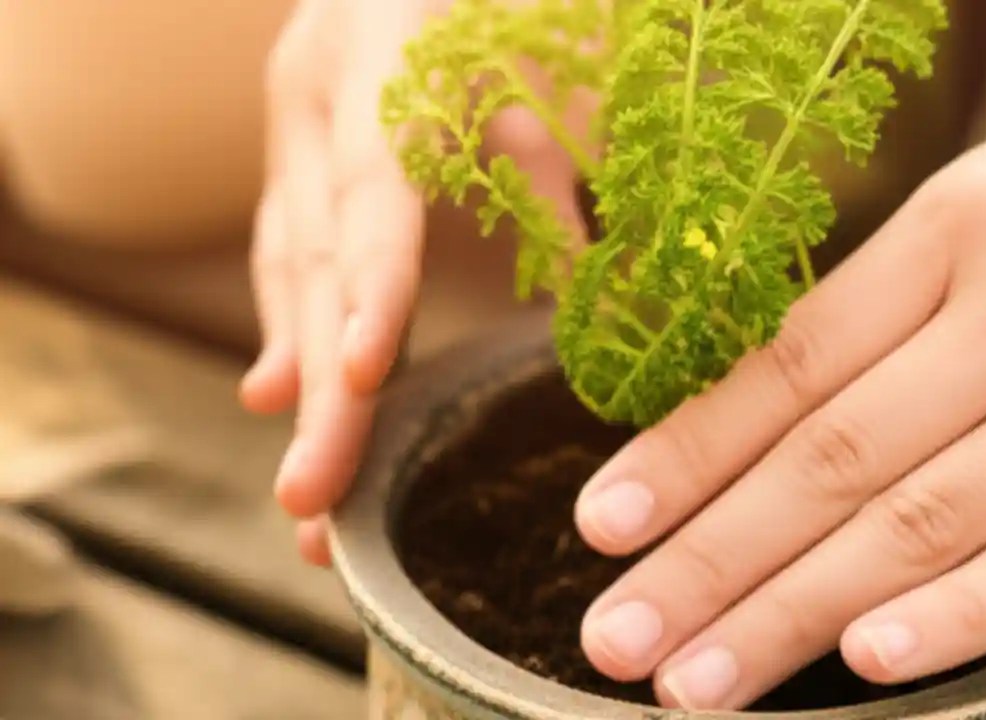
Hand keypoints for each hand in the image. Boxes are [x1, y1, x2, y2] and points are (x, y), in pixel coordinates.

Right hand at [241, 0, 588, 564]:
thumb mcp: (543, 51)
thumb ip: (547, 157)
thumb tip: (583, 279)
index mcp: (380, 52)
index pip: (372, 186)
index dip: (372, 283)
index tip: (368, 375)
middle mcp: (313, 94)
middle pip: (316, 256)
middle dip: (320, 386)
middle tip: (314, 501)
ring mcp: (294, 127)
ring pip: (291, 269)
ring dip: (301, 383)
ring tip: (309, 494)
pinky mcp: (297, 156)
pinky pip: (290, 253)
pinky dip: (295, 329)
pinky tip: (279, 398)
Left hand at [574, 122, 985, 708]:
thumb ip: (887, 300)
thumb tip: (754, 408)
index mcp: (960, 227)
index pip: (792, 361)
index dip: (689, 451)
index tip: (605, 524)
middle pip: (835, 459)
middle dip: (710, 561)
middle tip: (615, 638)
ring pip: (923, 527)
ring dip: (795, 614)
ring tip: (698, 680)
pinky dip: (961, 616)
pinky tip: (873, 664)